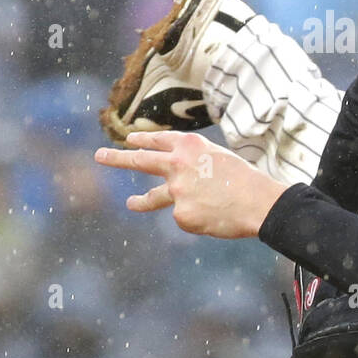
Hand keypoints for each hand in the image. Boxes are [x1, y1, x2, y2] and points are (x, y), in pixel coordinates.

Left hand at [93, 131, 288, 238]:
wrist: (259, 203)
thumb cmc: (245, 180)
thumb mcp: (219, 158)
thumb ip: (194, 164)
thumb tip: (175, 179)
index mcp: (189, 146)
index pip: (159, 140)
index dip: (144, 140)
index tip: (130, 139)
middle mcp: (177, 165)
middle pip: (140, 161)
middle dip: (117, 159)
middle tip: (99, 155)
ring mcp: (176, 191)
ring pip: (152, 197)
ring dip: (140, 201)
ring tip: (130, 203)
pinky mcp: (180, 215)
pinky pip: (184, 217)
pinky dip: (198, 218)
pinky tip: (213, 217)